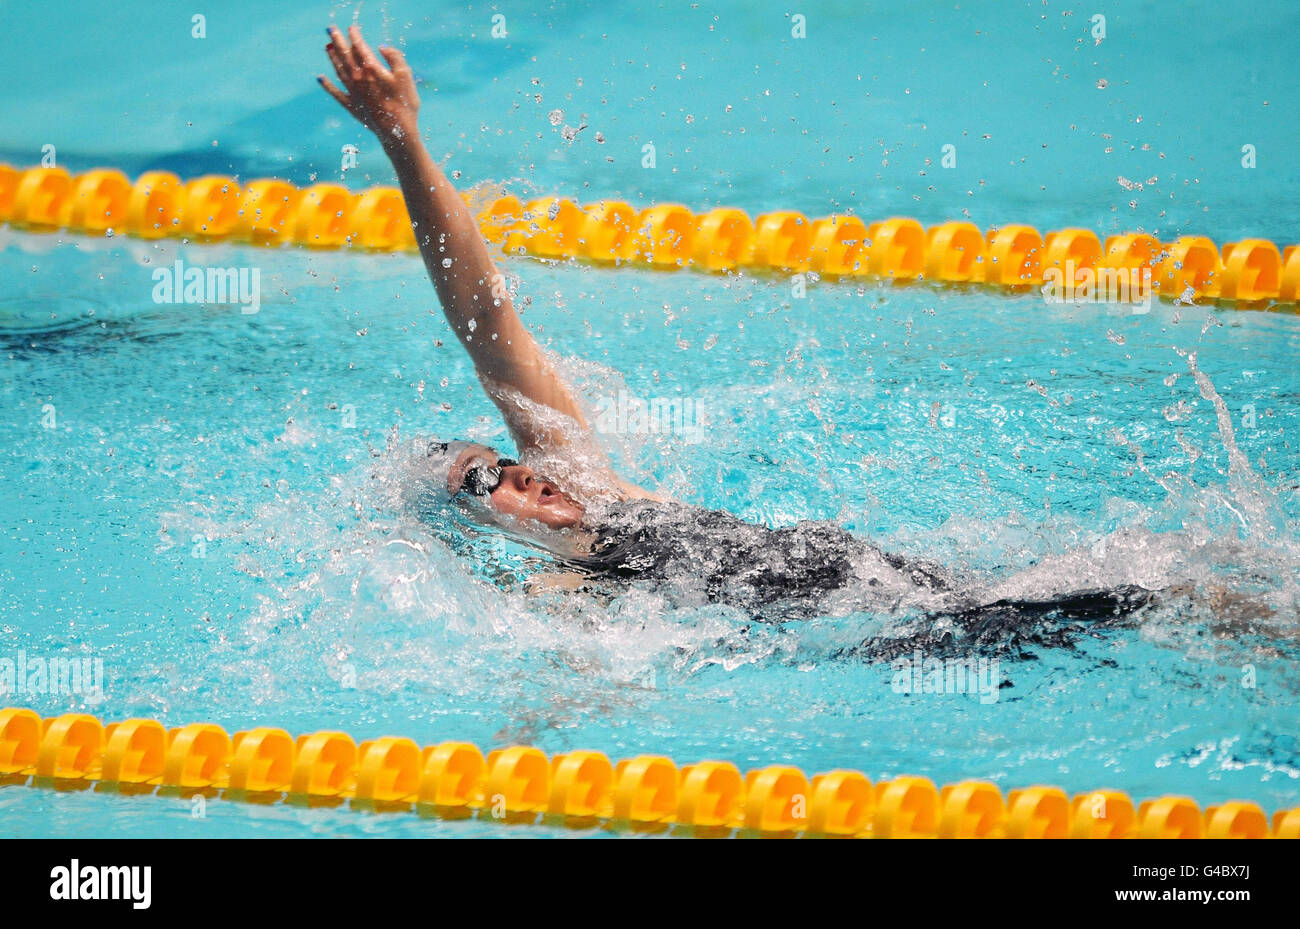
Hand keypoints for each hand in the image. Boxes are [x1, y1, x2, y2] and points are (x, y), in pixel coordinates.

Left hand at [318, 25, 419, 145]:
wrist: (397, 132)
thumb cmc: (405, 103)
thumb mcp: (406, 76)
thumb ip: (395, 57)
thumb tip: (381, 47)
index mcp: (371, 69)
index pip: (360, 47)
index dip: (355, 36)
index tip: (352, 28)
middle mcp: (358, 78)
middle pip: (345, 55)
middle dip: (337, 40)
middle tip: (330, 29)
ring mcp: (353, 92)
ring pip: (339, 70)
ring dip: (332, 57)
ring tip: (327, 47)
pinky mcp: (351, 106)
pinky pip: (335, 93)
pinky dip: (327, 85)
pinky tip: (320, 78)